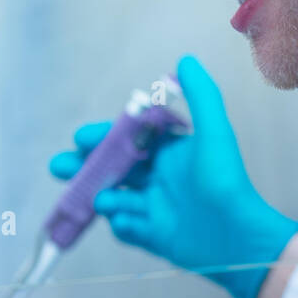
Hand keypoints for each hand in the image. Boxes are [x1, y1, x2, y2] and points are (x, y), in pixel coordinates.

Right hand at [49, 55, 297, 297]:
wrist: (238, 237)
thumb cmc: (224, 180)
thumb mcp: (213, 132)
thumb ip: (200, 95)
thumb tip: (185, 60)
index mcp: (168, 153)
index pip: (127, 140)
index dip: (102, 138)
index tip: (81, 138)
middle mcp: (159, 178)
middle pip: (112, 170)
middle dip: (84, 168)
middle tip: (58, 167)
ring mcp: (155, 208)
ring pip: (115, 199)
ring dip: (102, 198)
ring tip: (101, 201)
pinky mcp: (154, 236)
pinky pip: (127, 230)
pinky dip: (121, 226)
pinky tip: (123, 222)